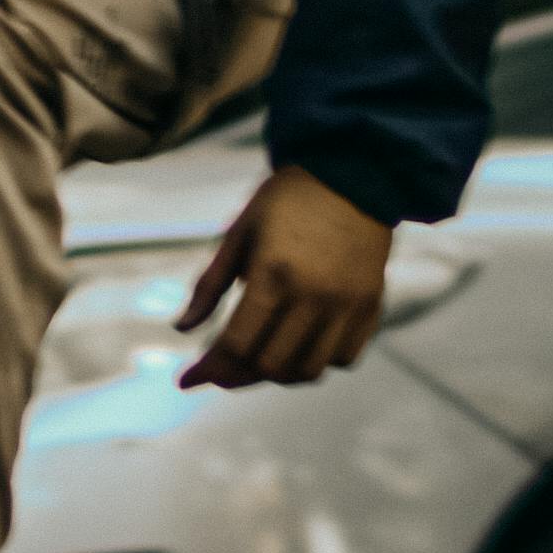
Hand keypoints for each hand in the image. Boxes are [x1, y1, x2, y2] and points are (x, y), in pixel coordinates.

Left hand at [177, 166, 395, 389]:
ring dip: (278, 374)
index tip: (187, 379)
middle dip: (237, 375)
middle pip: (271, 365)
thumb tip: (181, 329)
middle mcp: (313, 295)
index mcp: (273, 273)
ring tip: (258, 358)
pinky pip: (344, 357)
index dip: (209, 368)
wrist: (352, 172)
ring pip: (309, 370)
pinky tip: (298, 345)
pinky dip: (318, 361)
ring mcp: (346, 304)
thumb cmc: (286, 199)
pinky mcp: (370, 306)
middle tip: (220, 369)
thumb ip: (210, 284)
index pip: (237, 344)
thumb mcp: (239, 232)